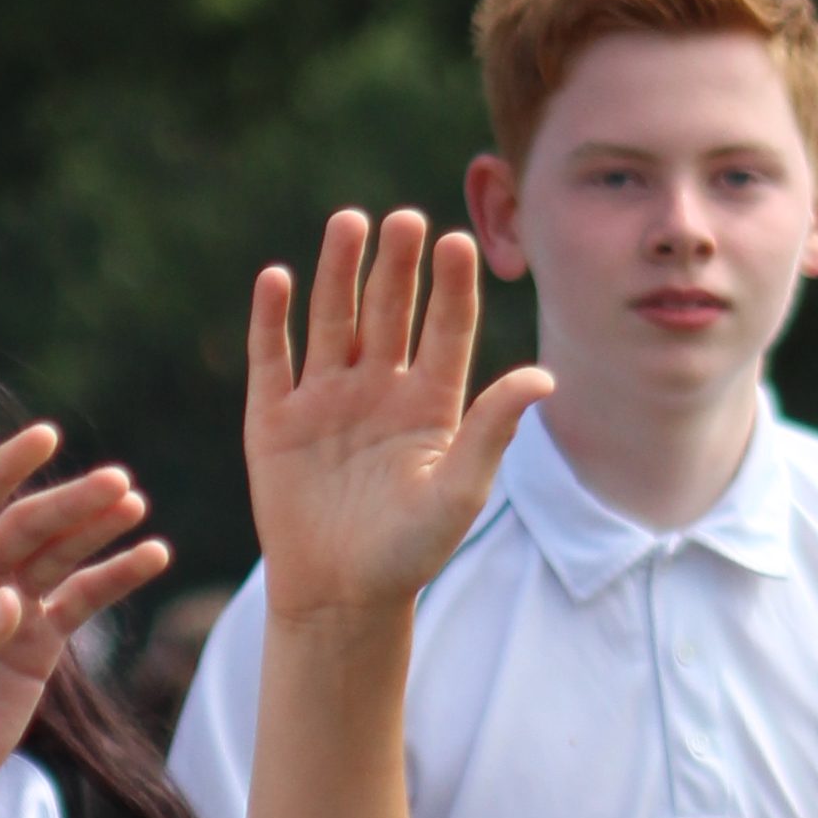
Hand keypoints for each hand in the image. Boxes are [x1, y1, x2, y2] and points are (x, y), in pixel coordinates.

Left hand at [0, 424, 166, 817]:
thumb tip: (13, 604)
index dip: (4, 471)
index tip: (45, 435)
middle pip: (25, 529)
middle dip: (69, 504)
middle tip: (117, 483)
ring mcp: (6, 618)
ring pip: (57, 559)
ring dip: (95, 530)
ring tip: (134, 504)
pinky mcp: (35, 654)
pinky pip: (80, 605)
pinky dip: (113, 580)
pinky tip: (150, 556)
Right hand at [247, 212, 549, 623]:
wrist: (339, 597)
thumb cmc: (408, 552)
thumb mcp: (459, 491)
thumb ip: (493, 429)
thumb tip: (545, 376)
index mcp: (430, 401)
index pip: (446, 328)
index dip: (450, 286)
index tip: (456, 242)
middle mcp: (379, 388)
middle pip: (390, 311)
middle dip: (396, 265)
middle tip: (404, 220)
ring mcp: (324, 399)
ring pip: (333, 319)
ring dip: (338, 273)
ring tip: (348, 223)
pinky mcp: (274, 419)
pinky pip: (273, 358)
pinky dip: (272, 319)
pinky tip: (277, 278)